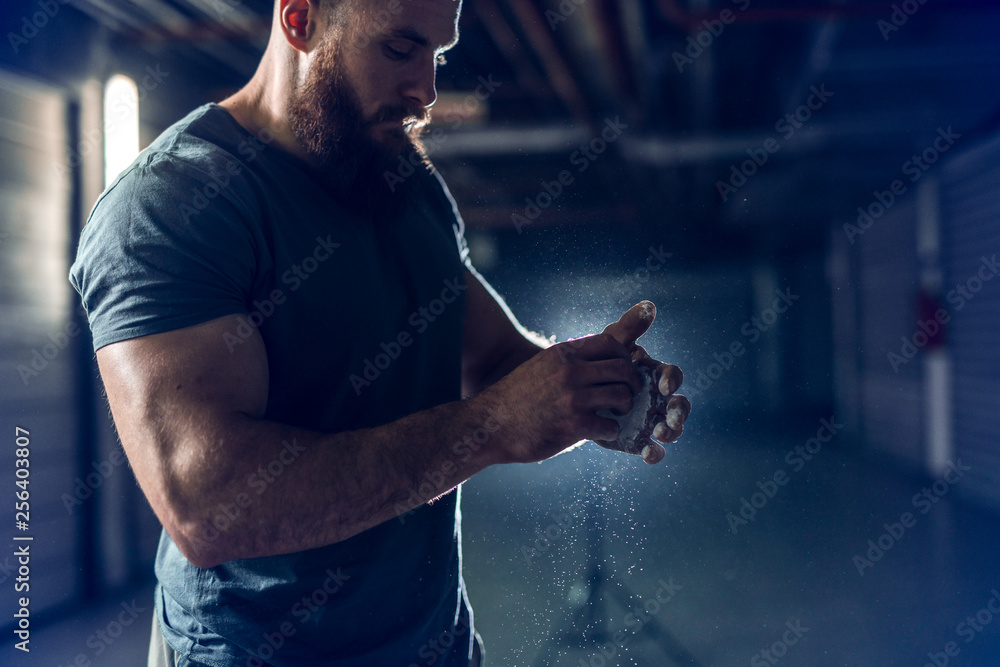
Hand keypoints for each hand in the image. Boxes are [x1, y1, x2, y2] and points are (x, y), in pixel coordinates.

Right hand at [480, 315, 646, 463]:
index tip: (622, 371)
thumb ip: (568, 362)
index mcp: (562, 354)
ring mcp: (572, 398)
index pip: (609, 342)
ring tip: (614, 414)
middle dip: (632, 384)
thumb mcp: (540, 367)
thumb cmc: (516, 399)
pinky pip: (611, 426)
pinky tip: (601, 432)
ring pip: (622, 396)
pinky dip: (611, 431)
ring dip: (624, 408)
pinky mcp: (573, 425)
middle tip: (628, 396)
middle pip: (623, 368)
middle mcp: (569, 372)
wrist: (489, 426)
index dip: (624, 357)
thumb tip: (597, 361)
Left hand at [593, 301, 690, 464]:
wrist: (571, 391)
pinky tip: (649, 453)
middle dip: (680, 411)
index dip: (673, 380)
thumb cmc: (595, 363)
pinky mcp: (635, 440)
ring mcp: (648, 420)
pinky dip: (654, 453)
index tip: (663, 385)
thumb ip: (628, 329)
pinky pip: (651, 449)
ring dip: (671, 432)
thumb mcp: (609, 346)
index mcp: (655, 375)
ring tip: (660, 432)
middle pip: (679, 405)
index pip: (673, 376)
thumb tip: (648, 306)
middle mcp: (658, 399)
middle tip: (672, 416)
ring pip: (670, 428)